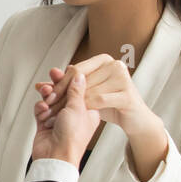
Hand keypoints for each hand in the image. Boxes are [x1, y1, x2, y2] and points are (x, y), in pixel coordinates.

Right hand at [31, 66, 99, 164]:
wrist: (56, 157)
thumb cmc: (72, 138)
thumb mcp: (78, 108)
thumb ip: (76, 90)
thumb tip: (80, 76)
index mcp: (88, 111)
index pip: (81, 90)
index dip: (73, 79)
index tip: (68, 70)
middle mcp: (73, 114)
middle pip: (65, 93)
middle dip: (58, 84)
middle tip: (53, 74)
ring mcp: (59, 119)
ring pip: (51, 99)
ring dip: (48, 95)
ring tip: (46, 92)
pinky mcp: (46, 124)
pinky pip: (41, 109)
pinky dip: (40, 107)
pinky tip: (42, 109)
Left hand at [37, 54, 151, 135]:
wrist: (135, 121)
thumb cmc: (109, 105)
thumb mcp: (86, 93)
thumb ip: (68, 84)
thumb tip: (47, 76)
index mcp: (104, 60)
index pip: (75, 69)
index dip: (59, 83)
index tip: (45, 95)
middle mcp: (115, 65)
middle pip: (80, 79)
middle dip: (61, 94)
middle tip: (46, 106)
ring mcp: (123, 78)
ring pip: (88, 90)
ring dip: (69, 105)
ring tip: (55, 115)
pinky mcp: (128, 95)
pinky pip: (100, 100)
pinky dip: (86, 109)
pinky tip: (75, 117)